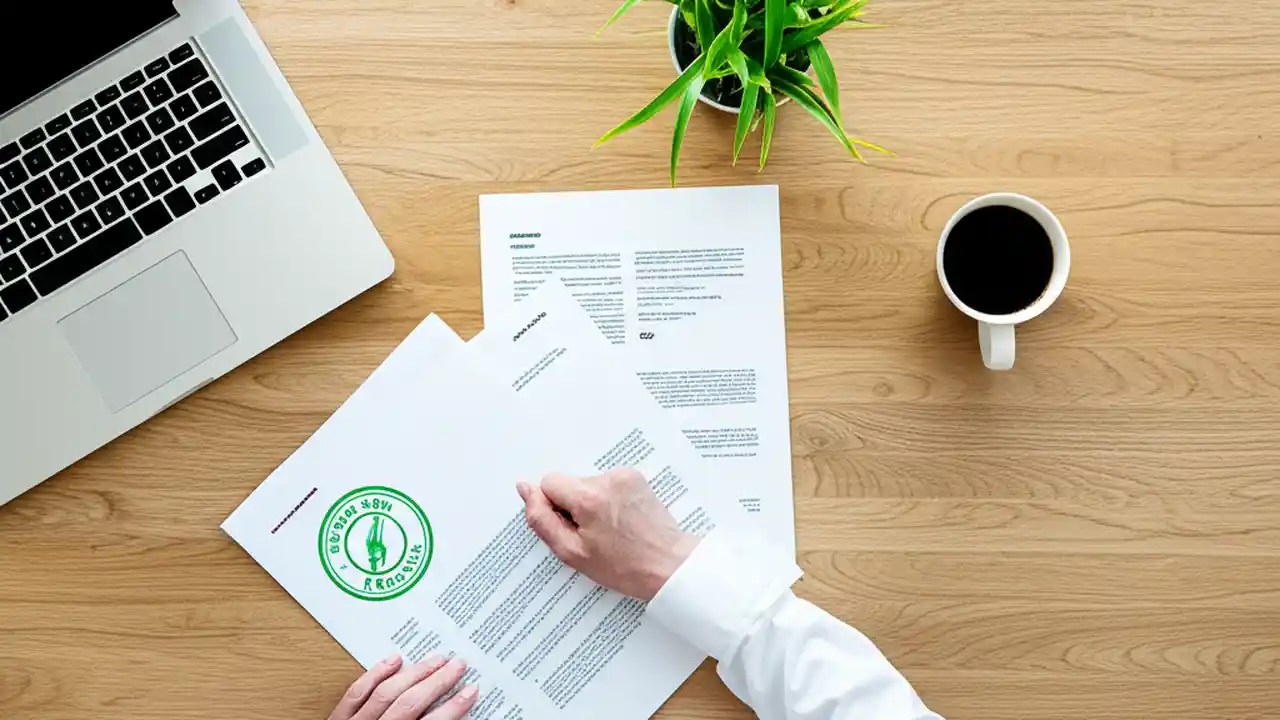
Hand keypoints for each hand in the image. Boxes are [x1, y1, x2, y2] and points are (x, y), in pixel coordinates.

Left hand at [327, 654, 476, 719]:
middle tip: (458, 666)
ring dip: (414, 673)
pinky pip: (357, 693)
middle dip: (438, 682)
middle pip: (410, 703)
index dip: (454, 707)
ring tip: (434, 660)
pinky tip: (393, 661)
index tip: (470, 692)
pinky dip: (376, 674)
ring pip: (387, 692)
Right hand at [517, 468, 698, 599]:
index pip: (549, 482)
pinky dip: (607, 500)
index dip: (554, 508)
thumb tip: (525, 489)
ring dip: (590, 504)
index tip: (572, 529)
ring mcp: (624, 476)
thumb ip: (542, 519)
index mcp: (588, 497)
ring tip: (610, 530)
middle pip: (569, 483)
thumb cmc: (623, 567)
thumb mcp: (572, 553)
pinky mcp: (636, 477)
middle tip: (592, 534)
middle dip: (573, 506)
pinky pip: (606, 483)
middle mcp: (607, 479)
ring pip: (587, 484)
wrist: (668, 565)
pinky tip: (621, 521)